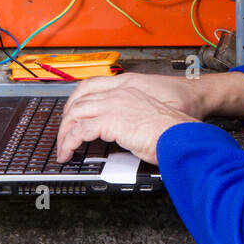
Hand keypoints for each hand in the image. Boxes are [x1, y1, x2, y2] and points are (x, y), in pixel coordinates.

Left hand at [56, 80, 199, 165]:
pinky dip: (69, 143)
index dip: (75, 105)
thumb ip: (129, 121)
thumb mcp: (146, 119)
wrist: (181, 135)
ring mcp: (113, 105)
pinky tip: (68, 153)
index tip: (70, 120)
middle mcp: (118, 94)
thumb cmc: (172, 131)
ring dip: (64, 134)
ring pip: (75, 115)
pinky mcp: (111, 121)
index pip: (90, 90)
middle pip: (78, 102)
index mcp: (127, 91)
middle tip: (62, 138)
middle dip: (65, 122)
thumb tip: (120, 135)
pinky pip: (79, 131)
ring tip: (62, 149)